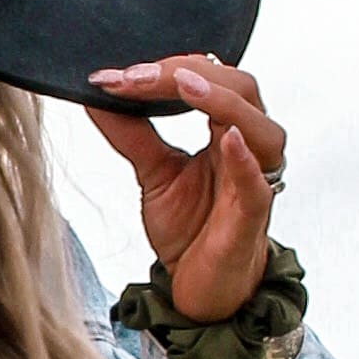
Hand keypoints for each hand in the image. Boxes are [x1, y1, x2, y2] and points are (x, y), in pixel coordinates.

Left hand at [85, 55, 285, 324]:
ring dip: (221, 101)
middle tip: (137, 75)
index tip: (116, 74)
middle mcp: (249, 148)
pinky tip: (228, 139)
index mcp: (226, 130)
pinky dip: (245, 160)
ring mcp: (255, 181)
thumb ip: (131, 133)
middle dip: (187, 74)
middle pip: (239, 88)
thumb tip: (99, 91)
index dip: (166, 69)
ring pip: (259, 127)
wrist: (200, 290)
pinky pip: (258, 184)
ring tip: (184, 85)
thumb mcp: (153, 173)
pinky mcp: (253, 217)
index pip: (209, 79)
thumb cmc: (191, 229)